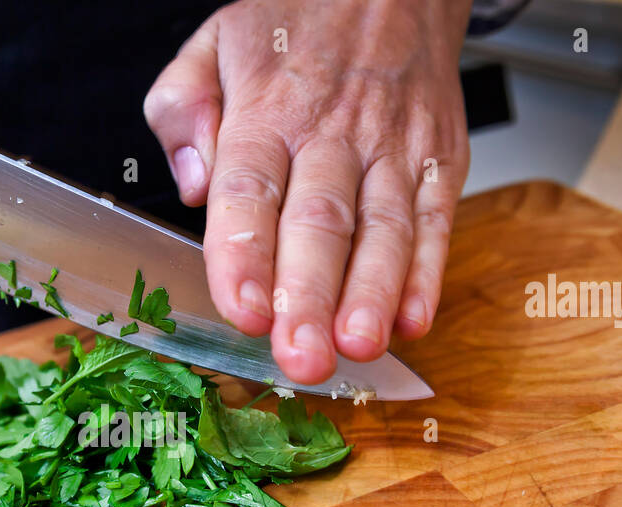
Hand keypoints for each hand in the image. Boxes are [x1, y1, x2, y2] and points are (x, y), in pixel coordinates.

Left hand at [144, 0, 471, 383]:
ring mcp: (392, 149)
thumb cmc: (295, 25)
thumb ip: (183, 111)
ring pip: (383, 230)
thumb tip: (192, 186)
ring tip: (357, 349)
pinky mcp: (438, 161)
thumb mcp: (212, 43)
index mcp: (267, 111)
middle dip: (310, 299)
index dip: (245, 254)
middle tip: (300, 358)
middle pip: (320, 223)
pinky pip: (436, 223)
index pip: (249, 188)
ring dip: (371, 296)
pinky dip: (428, 276)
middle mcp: (331, 134)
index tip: (241, 310)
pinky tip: (412, 321)